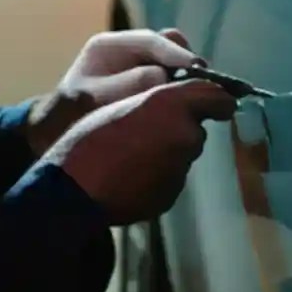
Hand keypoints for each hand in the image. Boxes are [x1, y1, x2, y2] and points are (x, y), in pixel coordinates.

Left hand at [24, 29, 204, 155]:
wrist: (55, 134)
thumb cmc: (71, 114)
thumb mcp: (97, 97)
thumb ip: (130, 84)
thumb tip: (162, 77)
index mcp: (109, 46)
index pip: (151, 41)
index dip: (177, 54)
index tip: (199, 69)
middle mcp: (124, 50)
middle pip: (166, 44)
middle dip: (184, 61)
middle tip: (200, 83)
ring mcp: (134, 65)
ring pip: (170, 60)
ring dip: (182, 75)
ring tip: (192, 96)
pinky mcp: (141, 82)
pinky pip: (167, 77)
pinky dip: (176, 88)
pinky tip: (181, 104)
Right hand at [44, 79, 237, 224]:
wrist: (73, 188)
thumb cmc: (91, 137)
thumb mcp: (123, 102)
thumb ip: (160, 100)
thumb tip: (185, 107)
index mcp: (172, 104)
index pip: (218, 97)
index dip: (218, 100)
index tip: (217, 104)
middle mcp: (185, 135)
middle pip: (195, 129)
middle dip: (179, 129)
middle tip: (148, 131)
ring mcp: (181, 169)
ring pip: (182, 155)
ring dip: (168, 152)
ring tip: (133, 156)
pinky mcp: (171, 195)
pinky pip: (171, 179)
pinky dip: (158, 176)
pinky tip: (130, 177)